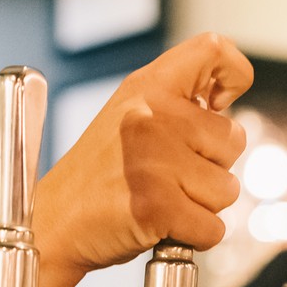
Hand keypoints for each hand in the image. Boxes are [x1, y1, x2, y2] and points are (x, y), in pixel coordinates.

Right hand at [29, 33, 253, 286]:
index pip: (215, 50)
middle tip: (169, 176)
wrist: (53, 224)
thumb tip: (226, 107)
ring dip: (202, 205)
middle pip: (234, 140)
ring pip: (227, 189)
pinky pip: (213, 228)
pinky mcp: (158, 206)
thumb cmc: (95, 178)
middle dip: (212, 167)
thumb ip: (175, 104)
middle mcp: (152, 117)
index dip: (233, 75)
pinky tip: (163, 225)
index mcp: (147, 88)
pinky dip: (195, 236)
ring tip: (162, 199)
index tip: (220, 103)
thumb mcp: (128, 118)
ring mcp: (155, 162)